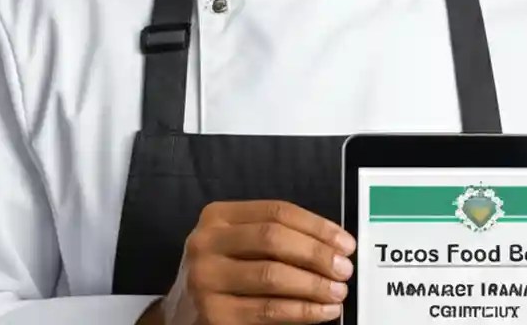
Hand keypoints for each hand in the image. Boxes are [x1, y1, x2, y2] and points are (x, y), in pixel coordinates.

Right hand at [141, 200, 356, 324]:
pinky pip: (268, 310)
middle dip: (317, 254)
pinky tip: (321, 312)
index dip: (317, 226)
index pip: (277, 212)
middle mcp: (206, 243)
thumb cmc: (224, 274)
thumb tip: (334, 246)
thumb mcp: (239, 244)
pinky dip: (302, 312)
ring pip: (272, 275)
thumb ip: (277, 238)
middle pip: (274, 239)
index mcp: (218, 216)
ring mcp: (206, 279)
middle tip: (344, 269)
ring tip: (337, 292)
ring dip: (314, 285)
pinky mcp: (213, 314)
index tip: (345, 243)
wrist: (182, 313)